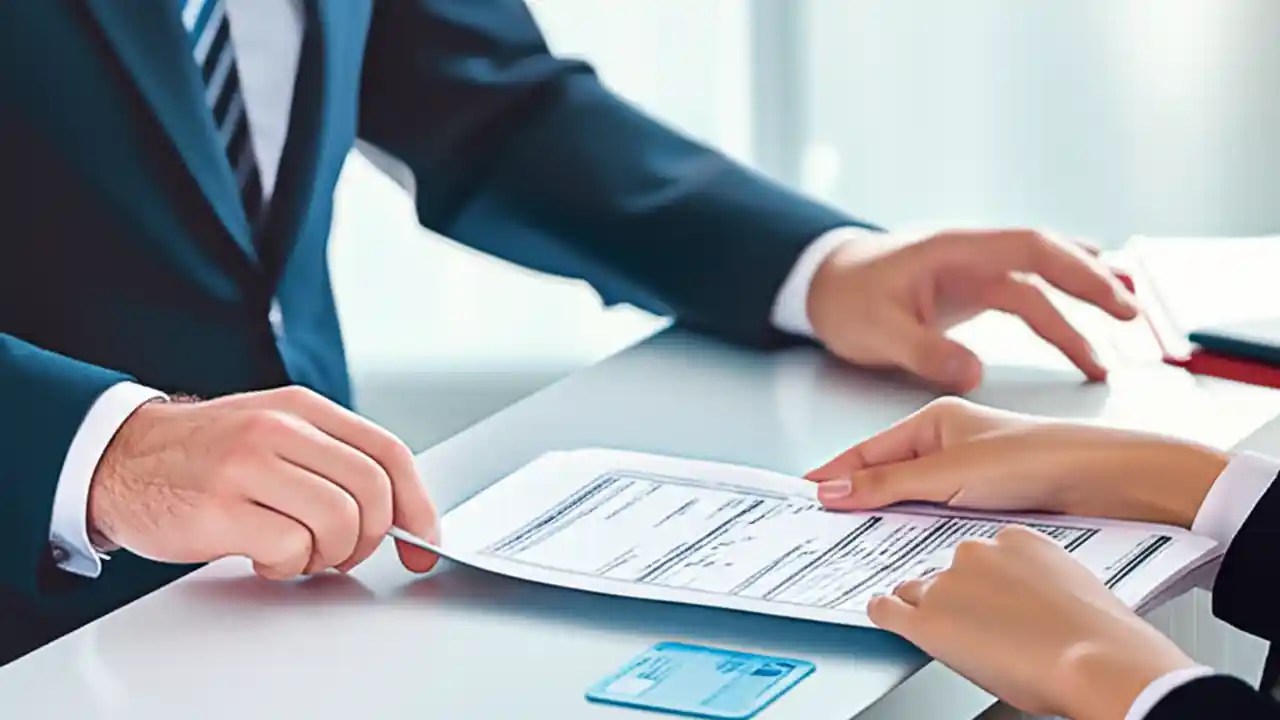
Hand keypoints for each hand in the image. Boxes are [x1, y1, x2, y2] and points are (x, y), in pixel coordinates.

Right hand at [88, 386, 438, 578]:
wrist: (121, 458)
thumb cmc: (208, 454)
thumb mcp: (276, 432)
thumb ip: (333, 459)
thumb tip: (400, 513)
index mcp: (303, 408)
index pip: (388, 452)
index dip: (417, 504)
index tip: (423, 543)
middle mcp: (280, 428)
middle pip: (371, 491)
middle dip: (370, 536)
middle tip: (344, 551)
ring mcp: (247, 465)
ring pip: (338, 521)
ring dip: (328, 554)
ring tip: (298, 551)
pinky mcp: (218, 507)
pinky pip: (289, 548)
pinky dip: (287, 564)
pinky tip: (263, 555)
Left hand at [806, 229, 1139, 391]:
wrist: (824, 284)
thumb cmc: (847, 300)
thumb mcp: (878, 331)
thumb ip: (924, 351)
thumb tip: (975, 374)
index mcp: (954, 251)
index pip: (1028, 249)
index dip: (1073, 269)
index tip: (1108, 296)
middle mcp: (972, 254)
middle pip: (1046, 257)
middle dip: (1092, 281)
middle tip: (1131, 314)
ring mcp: (974, 270)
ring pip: (1041, 277)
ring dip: (1081, 296)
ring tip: (1125, 326)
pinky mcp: (972, 289)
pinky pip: (1027, 294)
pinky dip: (1058, 307)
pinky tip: (1086, 321)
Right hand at [807, 398, 1226, 527]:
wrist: (1102, 480)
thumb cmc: (1036, 458)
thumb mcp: (948, 472)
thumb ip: (886, 484)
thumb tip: (832, 490)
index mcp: (933, 422)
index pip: (866, 451)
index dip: (832, 473)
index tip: (802, 494)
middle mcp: (947, 445)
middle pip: (885, 476)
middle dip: (855, 500)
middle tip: (821, 525)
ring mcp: (966, 474)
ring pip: (911, 500)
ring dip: (888, 519)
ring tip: (855, 540)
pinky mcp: (985, 501)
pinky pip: (936, 517)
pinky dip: (918, 531)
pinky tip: (908, 547)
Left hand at [870, 526, 1195, 718]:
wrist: (1097, 662)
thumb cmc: (1098, 636)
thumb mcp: (1071, 588)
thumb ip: (1038, 583)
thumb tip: (1031, 603)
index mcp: (1013, 540)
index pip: (977, 557)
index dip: (979, 585)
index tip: (987, 601)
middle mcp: (973, 554)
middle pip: (944, 573)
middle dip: (953, 599)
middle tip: (975, 627)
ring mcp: (947, 585)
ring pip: (916, 592)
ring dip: (927, 611)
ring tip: (952, 636)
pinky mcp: (926, 620)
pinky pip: (886, 609)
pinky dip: (885, 614)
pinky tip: (886, 618)